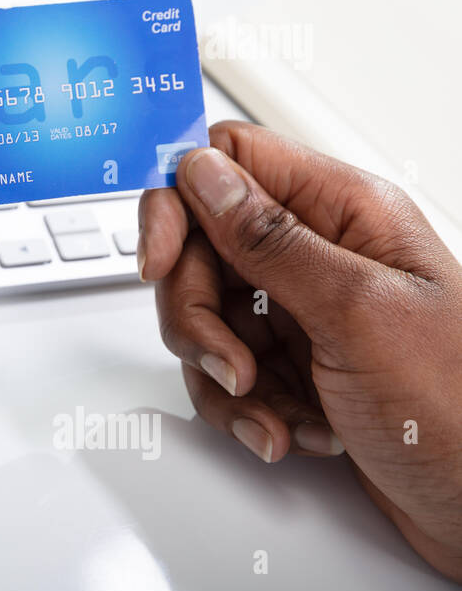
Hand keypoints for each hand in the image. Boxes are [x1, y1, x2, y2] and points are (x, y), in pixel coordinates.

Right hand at [139, 121, 461, 579]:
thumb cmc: (461, 409)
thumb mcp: (356, 313)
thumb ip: (270, 239)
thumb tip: (202, 172)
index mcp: (346, 212)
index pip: (229, 162)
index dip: (177, 202)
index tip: (157, 260)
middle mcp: (322, 252)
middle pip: (201, 249)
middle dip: (197, 315)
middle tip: (228, 361)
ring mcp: (305, 309)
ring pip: (206, 314)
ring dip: (223, 374)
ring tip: (272, 408)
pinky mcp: (295, 362)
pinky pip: (226, 367)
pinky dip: (246, 407)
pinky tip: (291, 429)